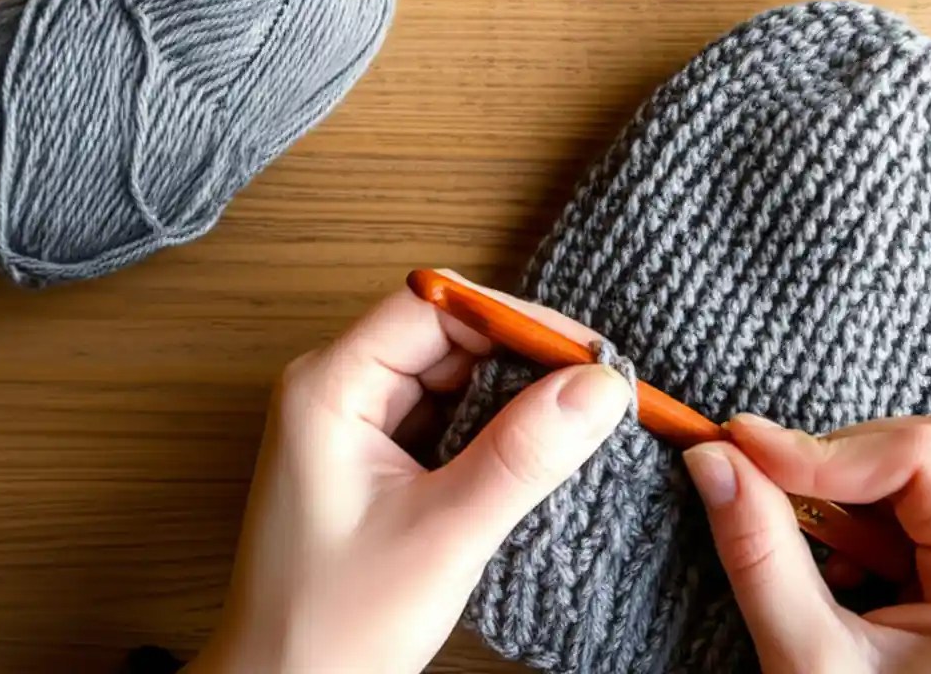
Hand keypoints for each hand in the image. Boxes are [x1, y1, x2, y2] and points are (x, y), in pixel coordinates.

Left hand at [184, 274, 632, 673]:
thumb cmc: (333, 624)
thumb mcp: (443, 534)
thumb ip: (522, 455)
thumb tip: (599, 386)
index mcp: (330, 387)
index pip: (435, 306)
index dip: (517, 320)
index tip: (589, 354)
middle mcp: (339, 390)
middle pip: (449, 335)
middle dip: (525, 359)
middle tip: (599, 393)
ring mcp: (357, 425)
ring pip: (455, 377)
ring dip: (516, 397)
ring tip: (581, 423)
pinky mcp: (379, 459)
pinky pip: (449, 418)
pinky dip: (497, 430)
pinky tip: (538, 453)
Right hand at [684, 413, 930, 673]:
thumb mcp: (810, 661)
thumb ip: (760, 551)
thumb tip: (712, 460)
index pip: (925, 458)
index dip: (824, 446)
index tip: (739, 447)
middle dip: (844, 460)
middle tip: (768, 488)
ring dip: (855, 493)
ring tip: (815, 558)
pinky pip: (930, 511)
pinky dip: (870, 522)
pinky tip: (842, 576)